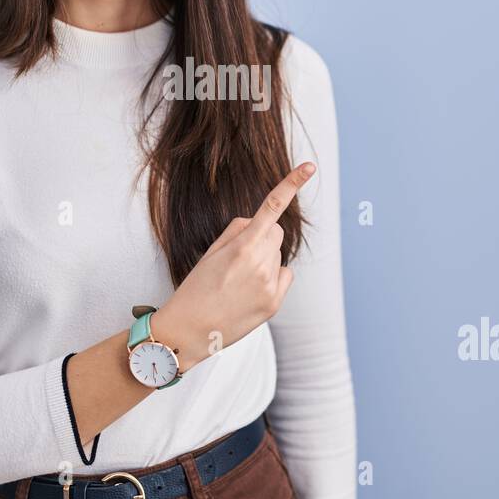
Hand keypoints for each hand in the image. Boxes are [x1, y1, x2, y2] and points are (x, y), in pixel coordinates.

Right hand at [152, 162, 315, 372]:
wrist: (190, 331)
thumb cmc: (195, 288)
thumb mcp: (210, 252)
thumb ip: (236, 231)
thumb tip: (256, 224)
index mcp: (243, 247)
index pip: (271, 208)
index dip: (291, 184)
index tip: (308, 167)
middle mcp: (261, 264)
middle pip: (275, 233)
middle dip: (262, 237)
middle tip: (238, 256)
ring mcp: (270, 285)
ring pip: (277, 255)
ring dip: (264, 259)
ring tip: (238, 280)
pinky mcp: (275, 303)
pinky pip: (284, 275)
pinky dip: (272, 277)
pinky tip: (251, 290)